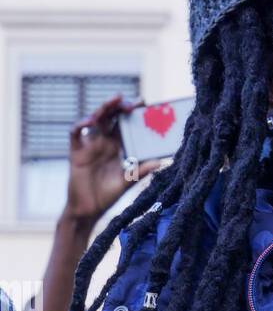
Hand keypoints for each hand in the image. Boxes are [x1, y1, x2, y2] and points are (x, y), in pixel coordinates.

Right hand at [65, 94, 162, 227]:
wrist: (89, 209)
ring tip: (113, 101)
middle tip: (130, 103)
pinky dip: (80, 126)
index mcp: (116, 147)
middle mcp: (103, 143)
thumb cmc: (107, 196)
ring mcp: (89, 146)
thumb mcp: (127, 182)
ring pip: (94, 120)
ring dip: (103, 109)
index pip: (124, 124)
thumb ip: (140, 171)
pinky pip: (75, 135)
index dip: (131, 113)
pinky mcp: (76, 153)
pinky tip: (89, 122)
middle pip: (110, 117)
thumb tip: (159, 162)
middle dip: (118, 106)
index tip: (143, 103)